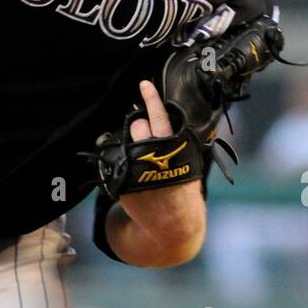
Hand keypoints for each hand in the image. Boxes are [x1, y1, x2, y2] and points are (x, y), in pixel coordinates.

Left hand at [117, 79, 205, 252]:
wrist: (172, 223)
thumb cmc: (182, 187)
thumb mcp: (189, 163)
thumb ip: (178, 140)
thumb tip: (166, 115)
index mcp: (174, 151)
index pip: (160, 118)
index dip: (152, 99)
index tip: (145, 84)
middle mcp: (153, 159)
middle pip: (139, 127)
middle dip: (142, 128)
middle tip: (149, 142)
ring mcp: (135, 172)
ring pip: (127, 142)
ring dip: (133, 143)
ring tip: (143, 158)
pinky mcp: (121, 184)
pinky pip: (118, 161)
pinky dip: (125, 162)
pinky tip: (137, 175)